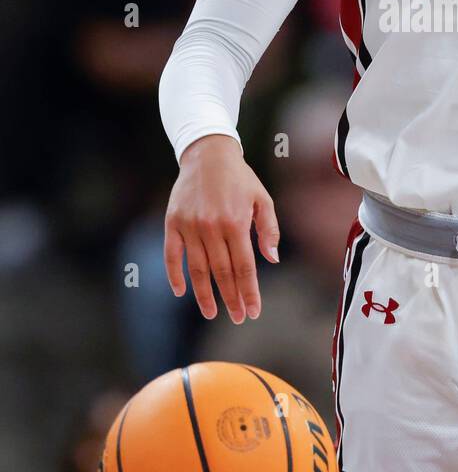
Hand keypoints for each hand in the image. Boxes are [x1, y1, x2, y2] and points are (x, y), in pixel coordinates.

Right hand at [163, 135, 280, 322]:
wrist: (208, 154)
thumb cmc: (240, 179)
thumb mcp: (262, 199)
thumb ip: (269, 229)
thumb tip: (272, 260)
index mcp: (235, 222)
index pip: (244, 267)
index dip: (249, 292)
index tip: (253, 311)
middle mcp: (212, 227)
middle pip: (222, 272)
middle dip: (231, 299)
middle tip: (238, 317)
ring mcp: (190, 226)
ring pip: (197, 269)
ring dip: (205, 295)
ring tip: (213, 313)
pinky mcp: (173, 222)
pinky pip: (172, 255)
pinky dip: (174, 275)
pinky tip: (182, 292)